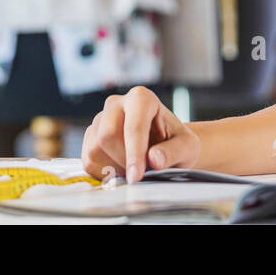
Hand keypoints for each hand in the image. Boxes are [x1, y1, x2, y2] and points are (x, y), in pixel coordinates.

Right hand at [81, 86, 198, 183]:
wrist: (163, 145)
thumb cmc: (175, 142)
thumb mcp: (186, 147)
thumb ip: (174, 151)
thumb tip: (154, 159)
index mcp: (141, 98)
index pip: (133, 126)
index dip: (134, 153)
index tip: (136, 176)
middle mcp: (116, 103)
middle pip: (108, 136)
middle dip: (124, 161)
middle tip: (142, 173)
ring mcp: (99, 119)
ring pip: (95, 149)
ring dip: (115, 168)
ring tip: (135, 168)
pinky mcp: (90, 137)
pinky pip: (88, 160)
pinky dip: (104, 172)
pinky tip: (122, 169)